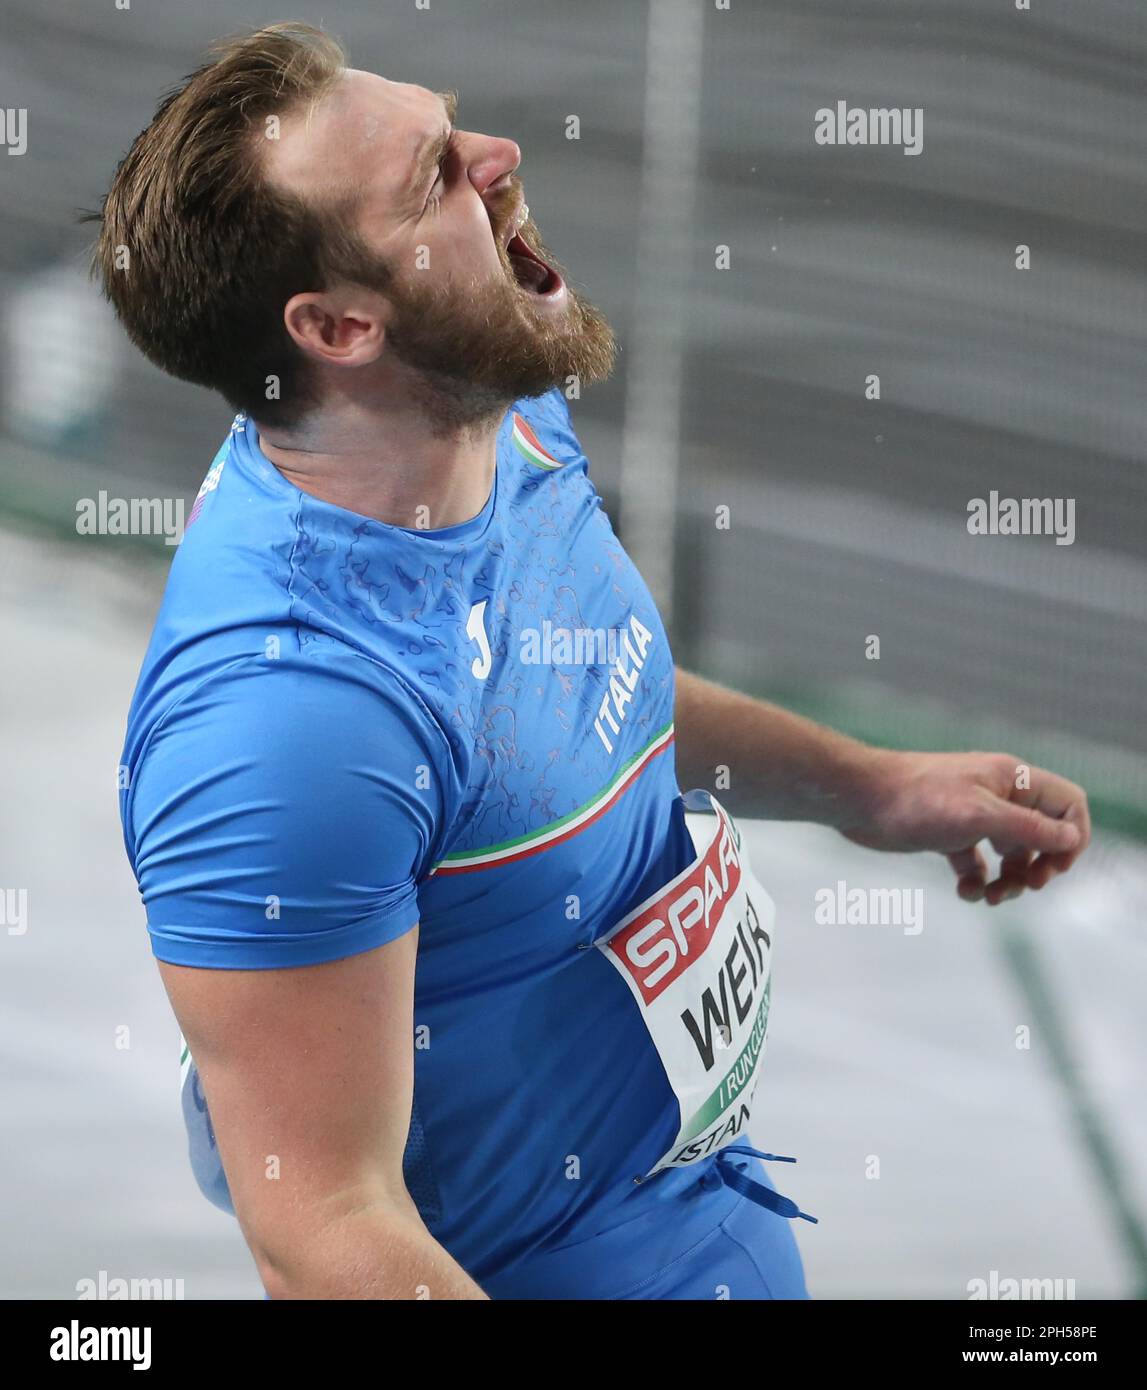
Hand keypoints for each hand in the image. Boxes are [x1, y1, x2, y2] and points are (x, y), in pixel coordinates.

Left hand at [842, 749, 1090, 905]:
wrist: (859, 800)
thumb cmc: (918, 800)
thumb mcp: (980, 816)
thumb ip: (1029, 829)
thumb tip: (1072, 838)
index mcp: (1013, 780)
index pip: (1068, 804)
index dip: (1072, 838)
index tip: (1052, 867)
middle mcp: (998, 796)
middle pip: (1044, 835)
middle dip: (1040, 867)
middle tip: (1025, 886)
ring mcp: (973, 816)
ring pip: (1012, 855)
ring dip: (1010, 881)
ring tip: (991, 897)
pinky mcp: (948, 835)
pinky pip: (978, 864)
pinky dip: (977, 882)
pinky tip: (964, 891)